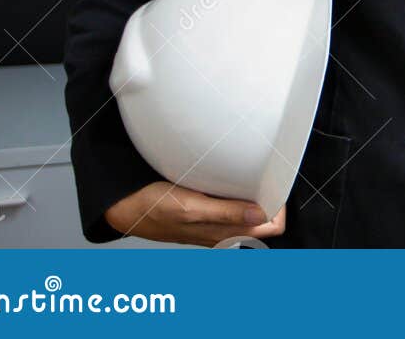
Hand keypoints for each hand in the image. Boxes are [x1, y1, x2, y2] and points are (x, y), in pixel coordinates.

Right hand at [104, 181, 285, 246]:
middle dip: (271, 197)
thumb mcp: (190, 208)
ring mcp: (216, 223)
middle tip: (266, 171)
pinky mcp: (206, 213)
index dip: (280, 205)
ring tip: (252, 172)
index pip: (272, 226)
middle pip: (265, 218)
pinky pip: (233, 205)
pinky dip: (238, 192)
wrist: (124, 208)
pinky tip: (230, 178)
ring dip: (255, 193)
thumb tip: (261, 214)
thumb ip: (226, 213)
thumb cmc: (152, 209)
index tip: (276, 182)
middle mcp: (224, 231)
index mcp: (224, 233)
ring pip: (250, 211)